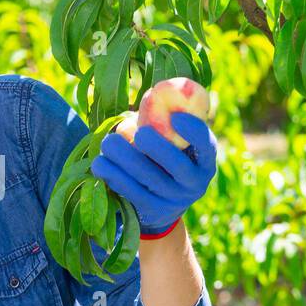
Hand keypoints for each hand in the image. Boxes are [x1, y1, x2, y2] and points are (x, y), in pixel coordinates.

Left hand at [90, 113, 216, 235]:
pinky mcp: (151, 210)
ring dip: (126, 159)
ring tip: (108, 143)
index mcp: (204, 160)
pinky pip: (132, 192)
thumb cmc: (167, 158)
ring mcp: (174, 199)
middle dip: (157, 147)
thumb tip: (151, 95)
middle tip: (139, 133)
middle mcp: (194, 183)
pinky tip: (99, 164)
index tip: (175, 117)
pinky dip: (114, 176)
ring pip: (149, 179)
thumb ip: (167, 124)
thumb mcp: (175, 143)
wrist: (165, 203)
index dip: (193, 131)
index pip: (205, 145)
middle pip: (177, 165)